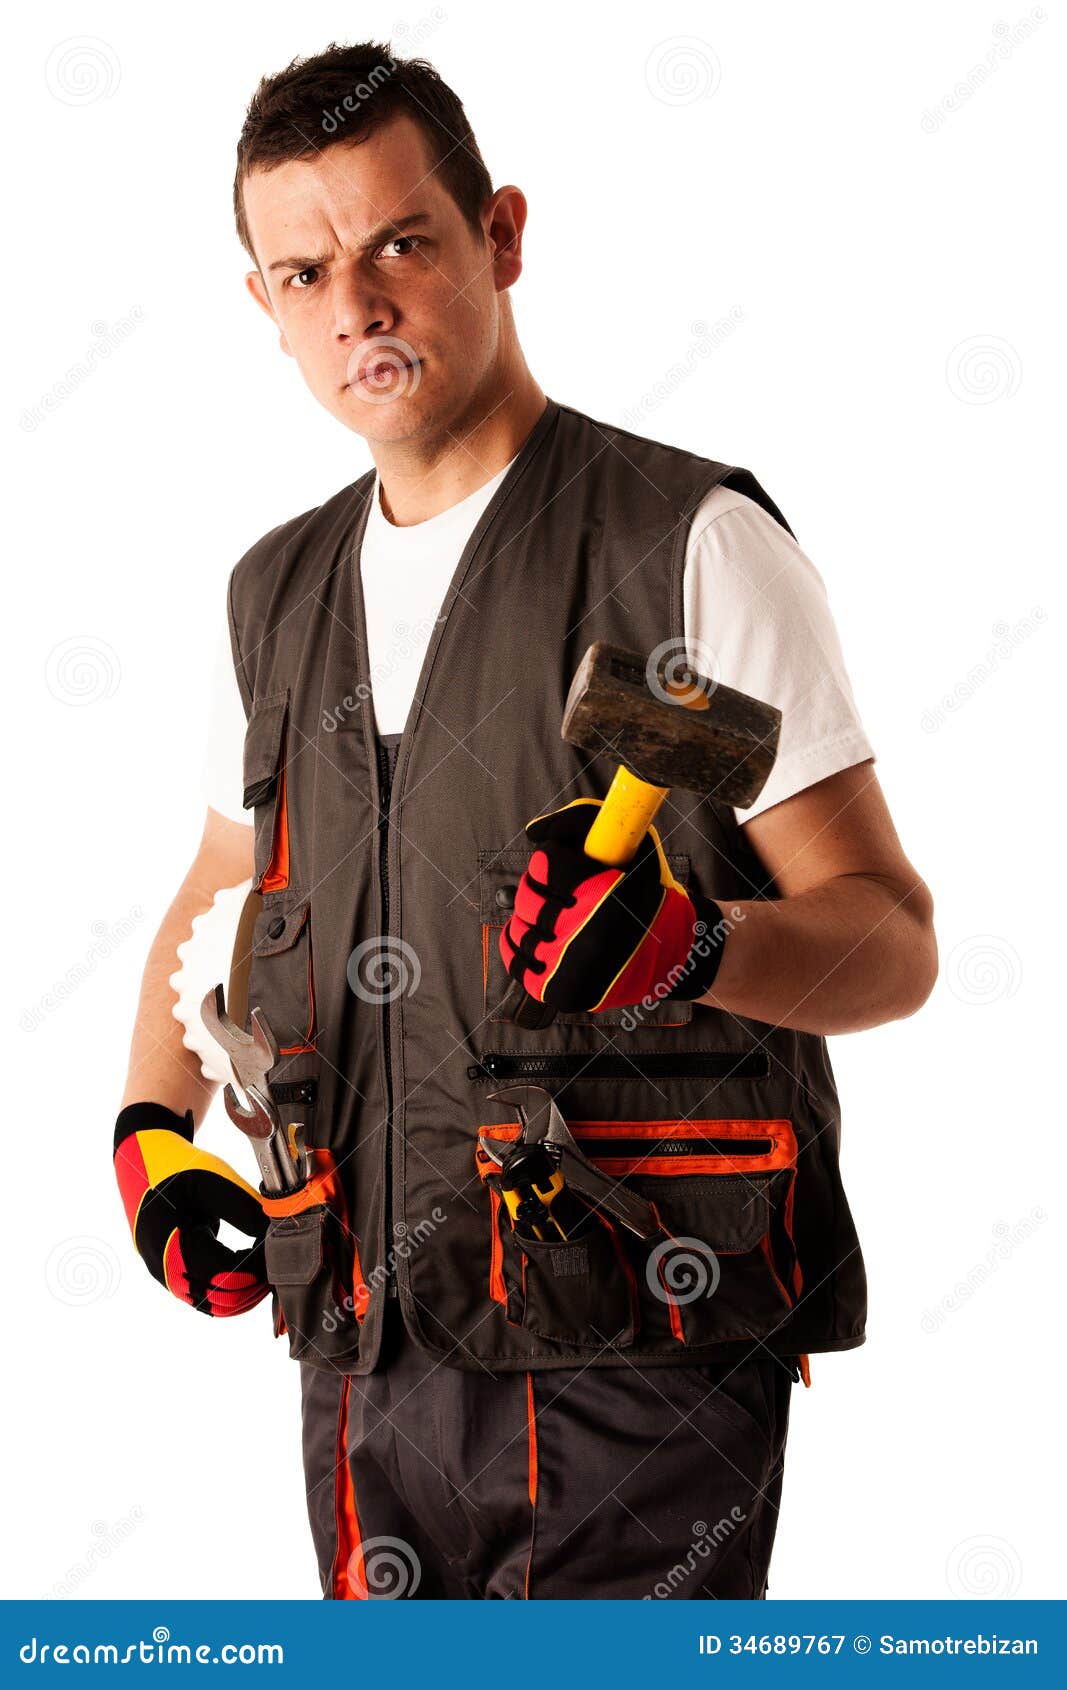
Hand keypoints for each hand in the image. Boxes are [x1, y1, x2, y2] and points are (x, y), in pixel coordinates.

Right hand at [114, 1102, 268, 1316]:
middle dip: (256, 1284)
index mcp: (170, 1242)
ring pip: (215, 1306)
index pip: (226, 1275)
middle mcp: (163, 1267)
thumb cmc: (179, 1168)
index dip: (258, 1268)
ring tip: (268, 1269)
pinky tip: (251, 1274)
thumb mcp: (215, 1181)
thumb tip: (279, 1236)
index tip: (279, 1250)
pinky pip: (206, 1299)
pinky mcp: (172, 1276)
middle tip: (279, 1262)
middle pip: (222, 1299)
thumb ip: (246, 1211)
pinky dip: (232, 1293)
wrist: (144, 1163)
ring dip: (246, 1293)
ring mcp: (165, 1276)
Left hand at [499, 797, 726, 1012]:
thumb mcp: (637, 846)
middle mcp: (583, 933)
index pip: (546, 861)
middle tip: (557, 888)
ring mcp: (566, 967)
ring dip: (529, 915)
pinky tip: (535, 934)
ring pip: (519, 927)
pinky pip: (516, 961)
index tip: (564, 861)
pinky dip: (519, 944)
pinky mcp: (556, 991)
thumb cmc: (650, 895)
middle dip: (539, 885)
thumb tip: (533, 833)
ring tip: (550, 912)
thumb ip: (583, 822)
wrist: (673, 954)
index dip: (553, 857)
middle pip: (528, 895)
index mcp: (603, 895)